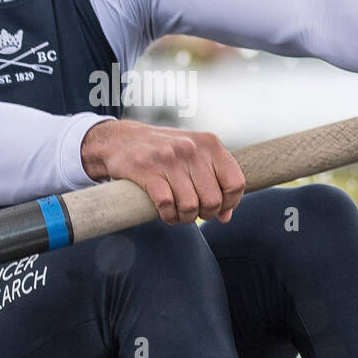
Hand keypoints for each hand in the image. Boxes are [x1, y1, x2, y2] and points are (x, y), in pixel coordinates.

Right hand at [80, 118, 244, 223]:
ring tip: (178, 213)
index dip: (229, 203)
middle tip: (193, 212)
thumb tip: (226, 216)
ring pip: (190, 206)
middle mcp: (191, 149)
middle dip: (204, 214)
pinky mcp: (147, 170)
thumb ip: (215, 182)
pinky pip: (166, 205)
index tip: (218, 208)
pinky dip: (167, 216)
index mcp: (209, 144)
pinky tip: (165, 212)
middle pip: (213, 200)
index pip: (235, 183)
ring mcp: (169, 159)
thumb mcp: (195, 157)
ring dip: (184, 218)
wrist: (122, 139)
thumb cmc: (165, 152)